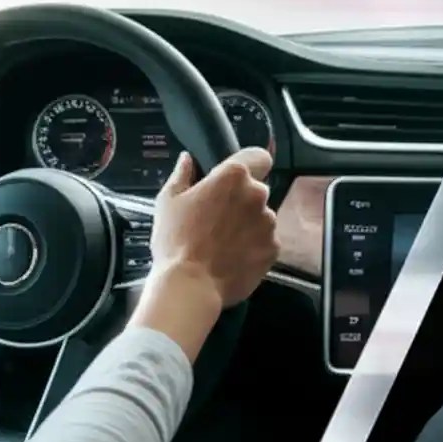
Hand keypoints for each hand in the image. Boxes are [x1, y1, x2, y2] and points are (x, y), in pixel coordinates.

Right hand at [129, 148, 278, 359]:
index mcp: (233, 176)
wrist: (190, 285)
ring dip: (248, 224)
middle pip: (257, 190)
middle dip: (242, 200)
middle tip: (218, 217)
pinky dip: (254, 246)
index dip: (250, 164)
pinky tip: (232, 255)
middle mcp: (257, 195)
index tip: (238, 177)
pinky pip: (266, 241)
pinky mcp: (273, 248)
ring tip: (222, 241)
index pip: (258, 156)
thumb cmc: (176, 242)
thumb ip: (182, 174)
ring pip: (262, 216)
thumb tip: (187, 160)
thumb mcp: (168, 201)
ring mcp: (269, 223)